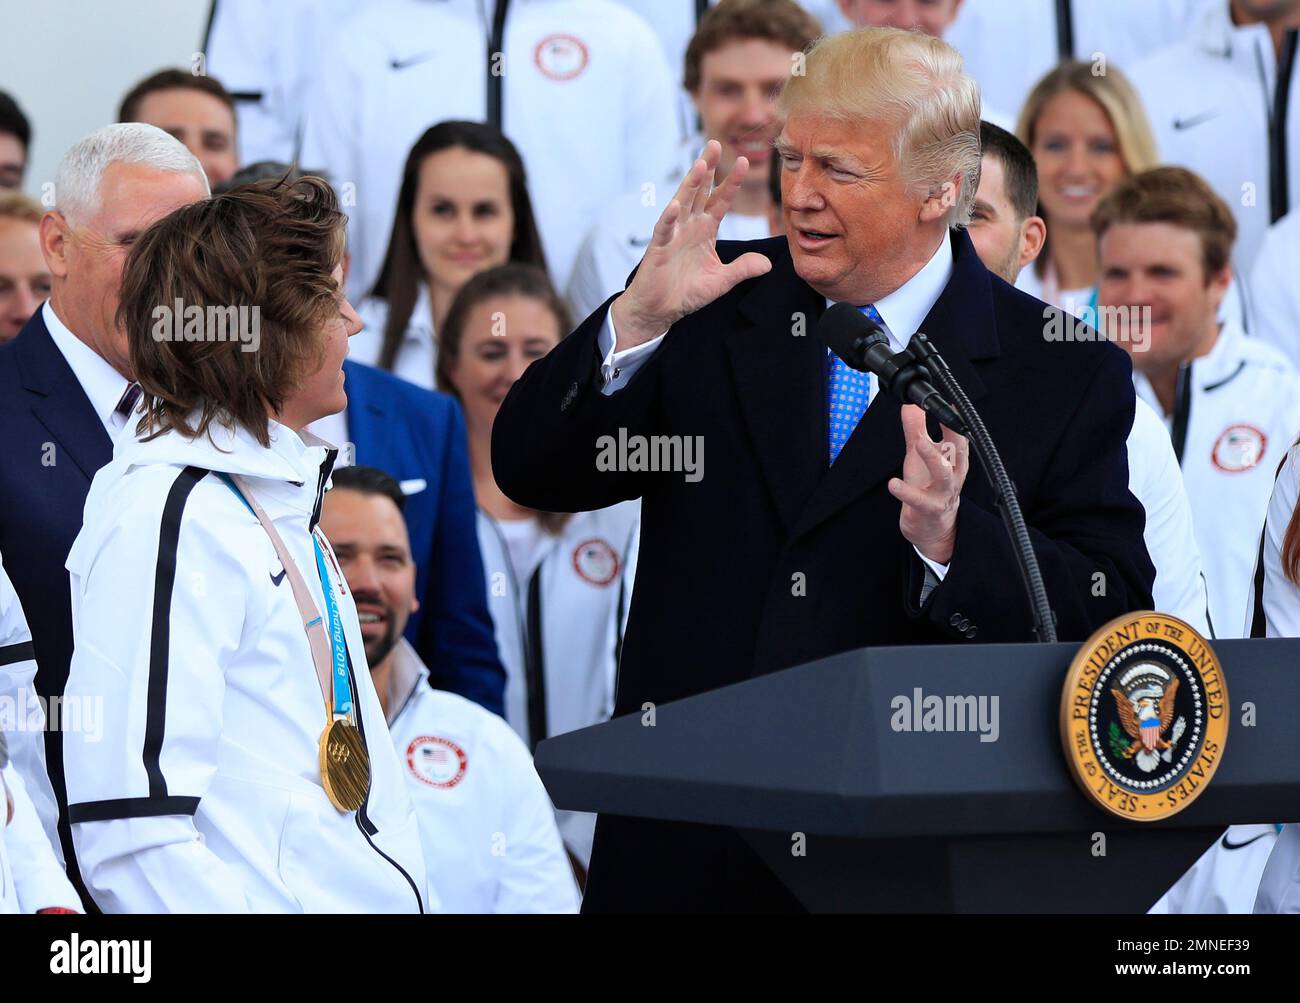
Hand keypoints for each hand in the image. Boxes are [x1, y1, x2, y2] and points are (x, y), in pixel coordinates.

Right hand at [610, 140, 771, 349]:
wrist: (659, 310)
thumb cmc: (686, 293)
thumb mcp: (721, 281)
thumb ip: (742, 269)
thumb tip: (767, 264)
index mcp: (705, 230)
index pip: (721, 201)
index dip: (732, 183)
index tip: (744, 161)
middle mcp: (689, 226)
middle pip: (700, 191)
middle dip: (707, 168)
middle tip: (714, 143)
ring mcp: (673, 234)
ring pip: (682, 202)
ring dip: (691, 184)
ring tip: (701, 165)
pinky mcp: (658, 248)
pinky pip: (664, 229)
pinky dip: (669, 218)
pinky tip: (676, 205)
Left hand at [888, 405, 968, 564]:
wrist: (932, 526)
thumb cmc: (928, 484)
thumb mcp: (919, 454)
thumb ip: (916, 429)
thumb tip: (910, 404)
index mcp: (954, 458)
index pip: (959, 434)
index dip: (954, 417)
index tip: (947, 399)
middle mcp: (953, 474)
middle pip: (958, 451)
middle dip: (952, 433)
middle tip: (938, 414)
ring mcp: (942, 492)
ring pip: (943, 474)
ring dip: (932, 457)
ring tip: (918, 443)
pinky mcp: (929, 509)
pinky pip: (919, 501)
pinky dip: (906, 492)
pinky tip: (893, 484)